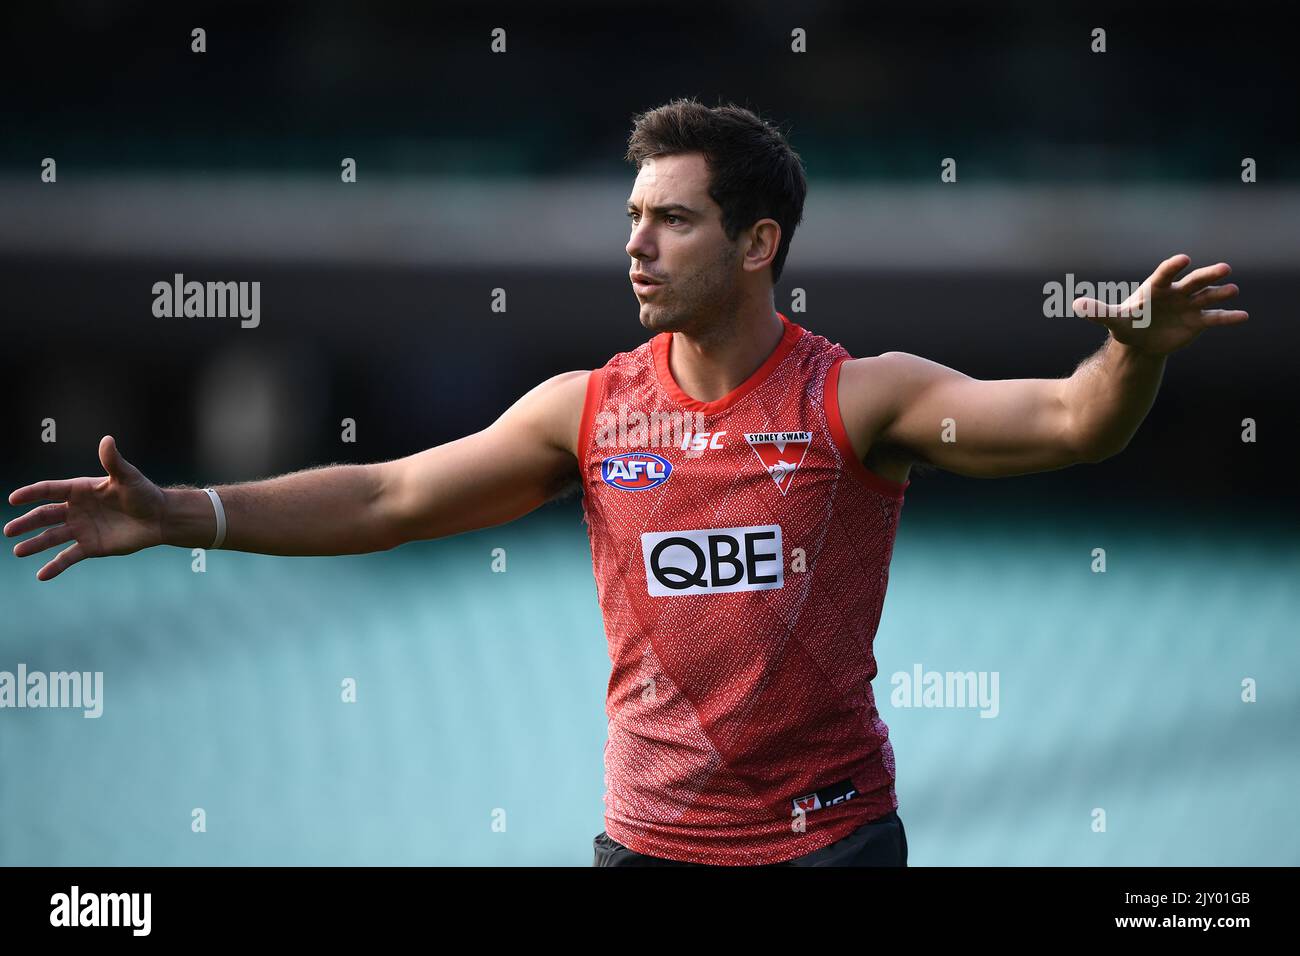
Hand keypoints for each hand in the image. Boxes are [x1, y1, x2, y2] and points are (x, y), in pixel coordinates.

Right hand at [4, 435, 166, 580]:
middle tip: (9, 530)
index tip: (13, 498)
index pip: (49, 490)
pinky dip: (55, 566)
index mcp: (80, 490)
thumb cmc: (143, 493)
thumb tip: (107, 439)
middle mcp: (76, 510)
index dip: (31, 493)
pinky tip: (41, 575)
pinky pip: (68, 556)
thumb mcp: (127, 477)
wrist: (159, 518)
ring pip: (52, 537)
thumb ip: (113, 461)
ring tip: (18, 551)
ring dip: (34, 544)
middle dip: (26, 523)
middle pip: (44, 515)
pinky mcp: (90, 546)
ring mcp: (81, 529)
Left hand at [1072, 254, 1248, 356]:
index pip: (1166, 273)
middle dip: (1208, 274)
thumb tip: (1075, 305)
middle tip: (1225, 268)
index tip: (1184, 259)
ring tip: (1233, 290)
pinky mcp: (1198, 321)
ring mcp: (1190, 305)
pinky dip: (1228, 317)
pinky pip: (1215, 318)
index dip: (1174, 266)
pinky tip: (1243, 316)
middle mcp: (1177, 292)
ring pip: (1208, 296)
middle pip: (1195, 280)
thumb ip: (1098, 311)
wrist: (1141, 341)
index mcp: (1157, 287)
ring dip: (1220, 293)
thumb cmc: (1127, 324)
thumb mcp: (1113, 319)